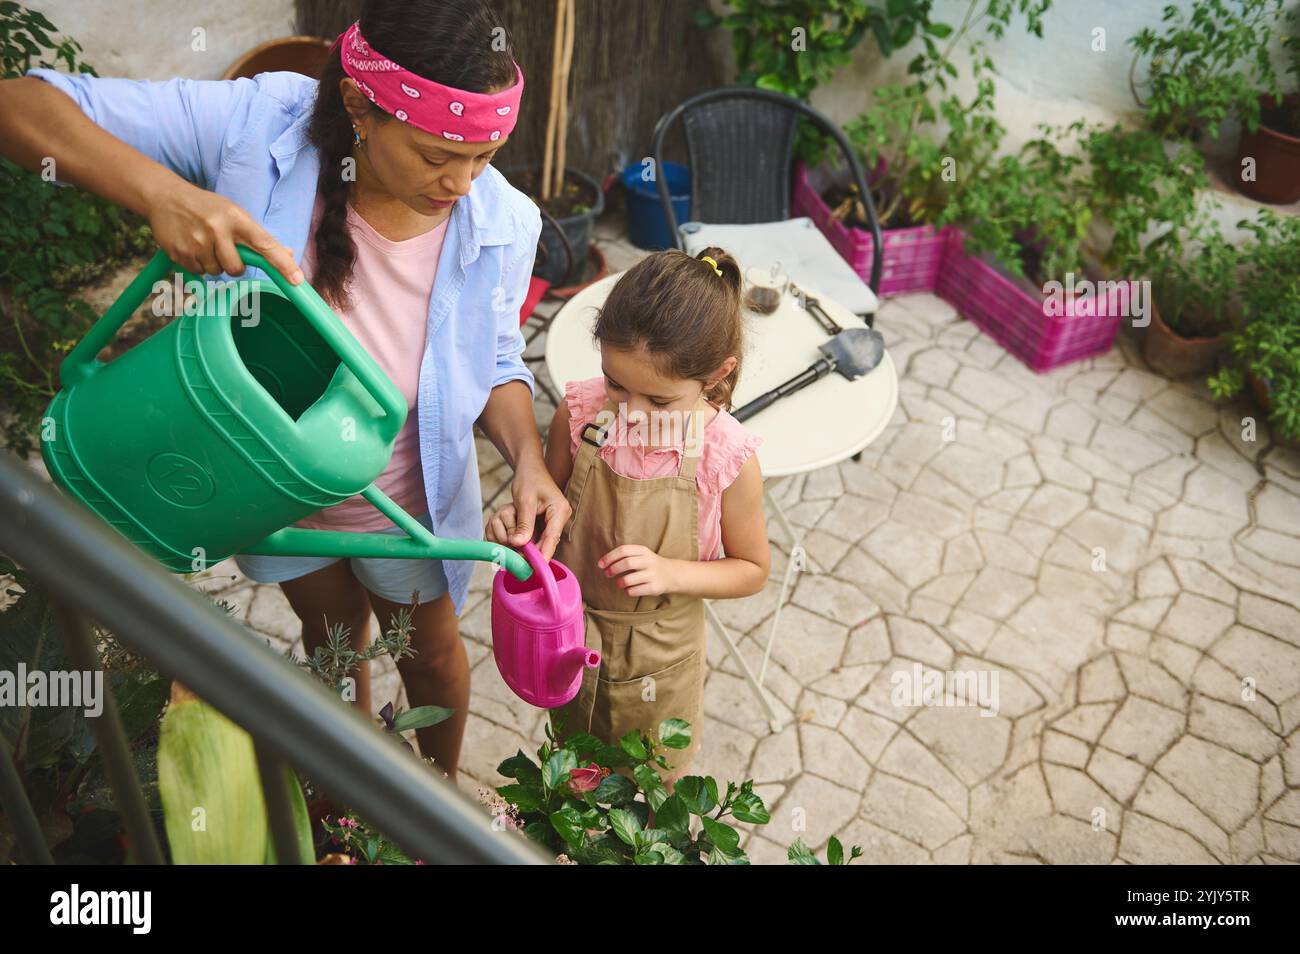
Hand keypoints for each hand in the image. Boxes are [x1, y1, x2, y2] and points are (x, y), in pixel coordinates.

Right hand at [146, 179, 302, 283]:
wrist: (165, 197)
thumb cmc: (208, 207)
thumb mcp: (235, 213)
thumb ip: (259, 236)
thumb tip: (289, 254)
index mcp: (236, 218)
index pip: (265, 243)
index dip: (282, 263)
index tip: (297, 279)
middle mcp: (217, 229)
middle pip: (237, 269)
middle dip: (234, 266)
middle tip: (225, 249)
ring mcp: (196, 242)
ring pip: (216, 272)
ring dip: (214, 264)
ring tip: (204, 243)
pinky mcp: (178, 253)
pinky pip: (197, 272)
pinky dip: (198, 264)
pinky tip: (192, 246)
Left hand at [489, 457, 570, 561]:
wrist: (530, 468)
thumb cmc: (529, 479)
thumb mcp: (525, 501)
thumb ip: (524, 523)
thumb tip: (519, 544)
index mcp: (559, 510)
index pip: (552, 537)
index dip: (544, 554)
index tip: (535, 568)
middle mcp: (559, 518)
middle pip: (547, 542)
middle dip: (532, 552)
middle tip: (517, 563)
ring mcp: (553, 521)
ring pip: (540, 541)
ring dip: (527, 547)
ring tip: (512, 552)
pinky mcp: (546, 523)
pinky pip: (536, 536)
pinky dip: (525, 540)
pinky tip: (514, 544)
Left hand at [598, 545, 677, 597]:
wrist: (672, 574)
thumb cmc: (649, 564)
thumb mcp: (641, 554)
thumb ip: (625, 555)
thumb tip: (603, 563)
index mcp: (643, 550)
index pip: (623, 550)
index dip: (609, 557)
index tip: (600, 565)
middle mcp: (649, 561)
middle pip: (627, 563)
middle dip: (613, 569)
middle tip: (608, 574)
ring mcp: (653, 575)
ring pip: (629, 579)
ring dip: (620, 582)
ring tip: (618, 583)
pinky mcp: (655, 587)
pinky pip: (635, 590)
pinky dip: (628, 591)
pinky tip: (628, 590)